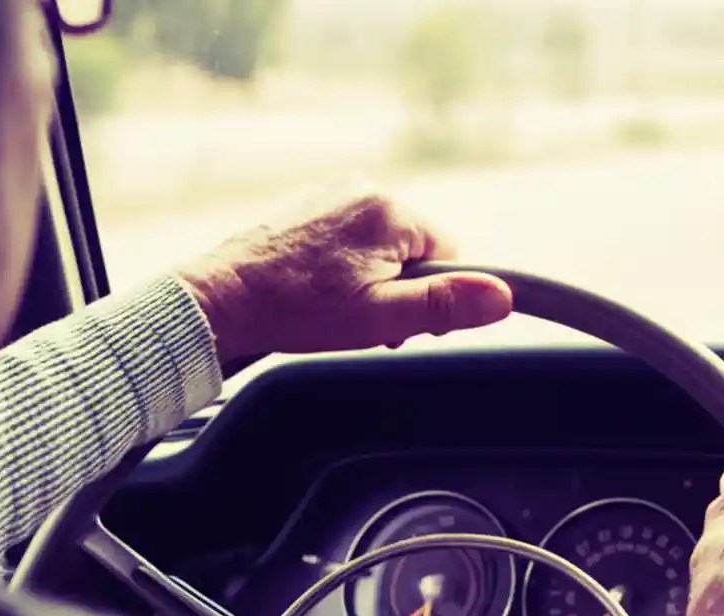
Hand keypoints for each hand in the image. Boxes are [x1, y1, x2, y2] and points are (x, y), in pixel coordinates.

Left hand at [177, 192, 512, 363]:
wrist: (221, 301)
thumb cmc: (298, 311)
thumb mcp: (381, 318)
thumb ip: (445, 305)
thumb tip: (503, 296)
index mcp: (391, 210)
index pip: (450, 255)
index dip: (433, 295)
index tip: (398, 318)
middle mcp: (364, 188)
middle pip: (416, 248)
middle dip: (400, 287)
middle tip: (362, 317)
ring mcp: (333, 193)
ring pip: (383, 245)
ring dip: (372, 278)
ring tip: (334, 305)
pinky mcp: (309, 205)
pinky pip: (351, 236)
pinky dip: (344, 265)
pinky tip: (317, 289)